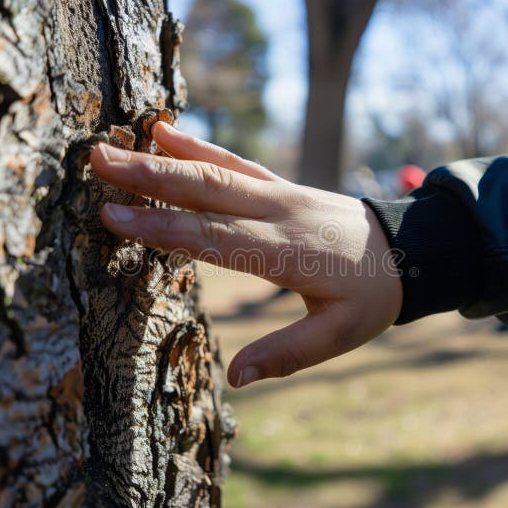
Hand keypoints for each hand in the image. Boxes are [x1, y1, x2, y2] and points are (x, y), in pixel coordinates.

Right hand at [90, 122, 402, 387]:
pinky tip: (168, 131)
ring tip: (118, 143)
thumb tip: (234, 376)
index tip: (112, 216)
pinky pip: (235, 162)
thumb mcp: (340, 334)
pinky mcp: (281, 185)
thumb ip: (287, 354)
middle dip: (148, 177)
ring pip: (215, 170)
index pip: (211, 237)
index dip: (160, 228)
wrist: (411, 248)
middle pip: (205, 191)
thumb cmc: (373, 295)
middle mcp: (277, 213)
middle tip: (97, 161)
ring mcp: (279, 193)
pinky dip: (200, 146)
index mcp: (285, 252)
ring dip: (164, 157)